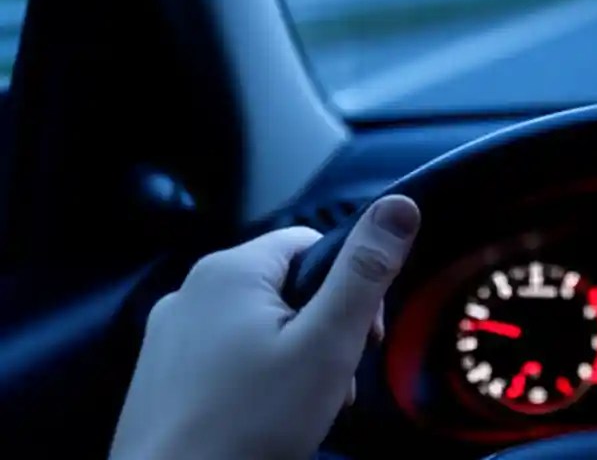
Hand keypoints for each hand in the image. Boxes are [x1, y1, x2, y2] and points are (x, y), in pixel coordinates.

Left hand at [110, 195, 420, 459]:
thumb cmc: (248, 425)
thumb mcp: (326, 344)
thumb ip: (364, 273)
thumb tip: (399, 206)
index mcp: (229, 271)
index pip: (312, 244)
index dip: (351, 286)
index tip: (363, 335)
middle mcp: (191, 292)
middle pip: (286, 289)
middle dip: (322, 331)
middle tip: (335, 380)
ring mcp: (169, 337)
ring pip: (256, 327)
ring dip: (292, 358)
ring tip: (302, 407)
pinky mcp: (162, 376)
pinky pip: (225, 359)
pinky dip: (255, 381)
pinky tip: (265, 418)